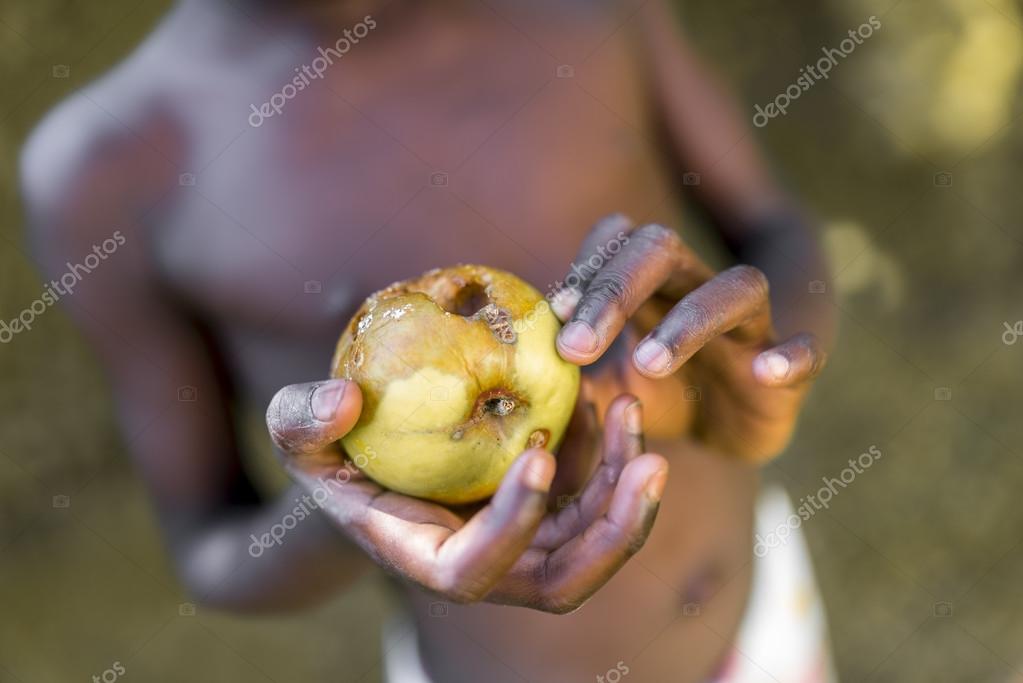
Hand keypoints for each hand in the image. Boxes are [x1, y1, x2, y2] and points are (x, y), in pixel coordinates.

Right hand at [266, 379, 667, 612]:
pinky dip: (616, 463)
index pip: (474, 571)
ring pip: (594, 545)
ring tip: (637, 415)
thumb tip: (342, 400)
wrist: (373, 460)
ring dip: (629, 493)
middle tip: (651, 463)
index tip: (539, 454)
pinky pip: (596, 504)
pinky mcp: (547, 516)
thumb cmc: (333, 451)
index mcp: (424, 558)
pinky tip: (617, 409)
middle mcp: (484, 566)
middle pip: (562, 581)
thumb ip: (300, 421)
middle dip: (614, 535)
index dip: (512, 525)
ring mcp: (523, 545)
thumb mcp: (296, 433)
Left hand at [552, 214, 826, 460]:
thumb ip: (569, 372)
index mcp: (650, 287)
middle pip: (663, 250)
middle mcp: (698, 291)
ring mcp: (750, 326)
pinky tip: (768, 371)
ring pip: (735, 288)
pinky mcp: (790, 367)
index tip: (554, 317)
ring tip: (647, 363)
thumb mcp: (606, 384)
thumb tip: (510, 369)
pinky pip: (805, 349)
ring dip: (689, 321)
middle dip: (615, 291)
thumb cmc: (660, 393)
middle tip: (578, 346)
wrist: (728, 430)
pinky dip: (791, 355)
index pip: (618, 241)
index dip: (588, 267)